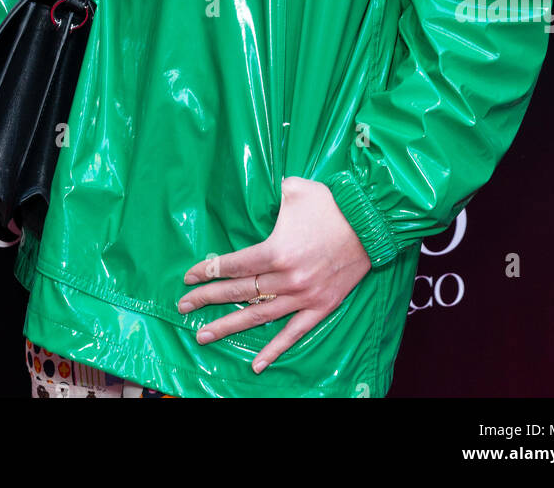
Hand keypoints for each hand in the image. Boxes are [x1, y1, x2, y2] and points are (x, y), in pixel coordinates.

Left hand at [177, 175, 371, 372]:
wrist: (370, 222)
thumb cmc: (330, 202)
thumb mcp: (294, 189)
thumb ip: (271, 195)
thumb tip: (260, 193)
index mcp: (275, 251)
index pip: (233, 265)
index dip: (209, 271)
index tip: (190, 278)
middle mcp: (286, 278)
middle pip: (239, 291)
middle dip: (208, 298)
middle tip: (184, 305)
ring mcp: (303, 296)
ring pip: (258, 315)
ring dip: (228, 326)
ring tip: (203, 335)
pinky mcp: (320, 306)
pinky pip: (294, 333)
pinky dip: (275, 349)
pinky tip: (256, 364)